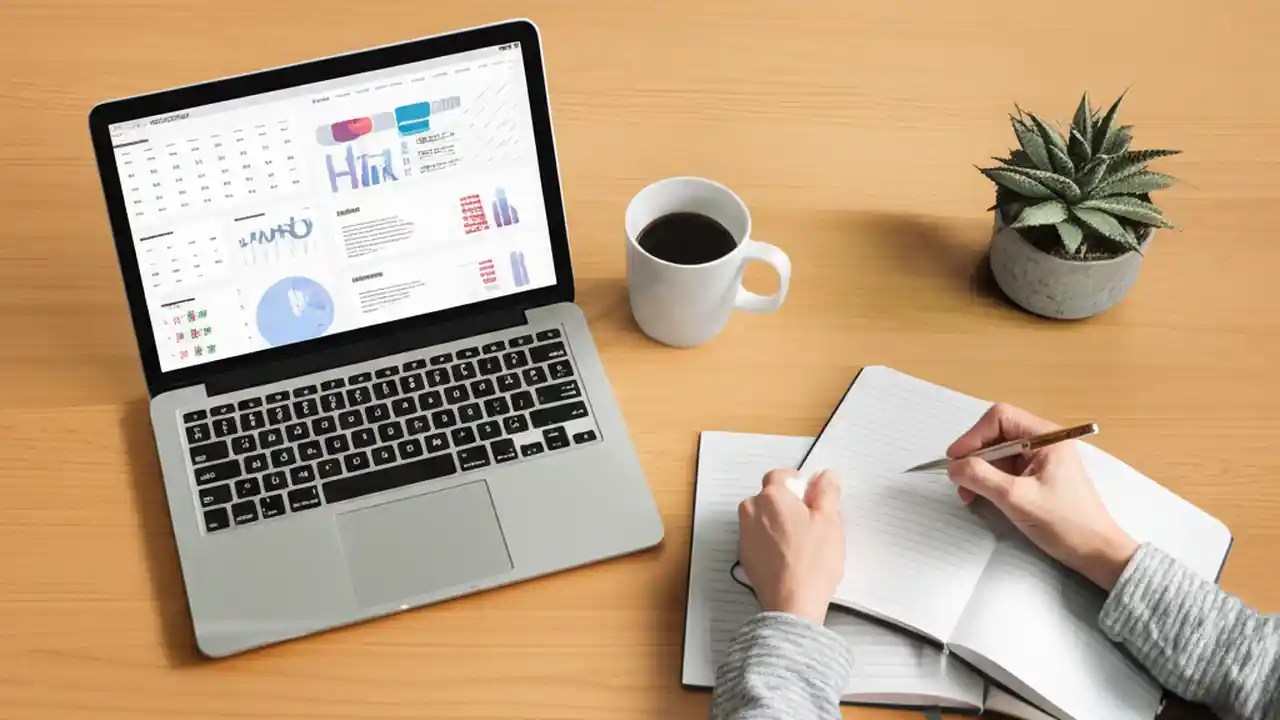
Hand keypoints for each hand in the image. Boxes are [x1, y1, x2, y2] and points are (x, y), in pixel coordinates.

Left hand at [737, 469, 844, 623]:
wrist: (792, 604)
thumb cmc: (812, 563)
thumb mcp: (829, 520)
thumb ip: (827, 491)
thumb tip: (826, 475)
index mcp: (771, 496)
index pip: (780, 475)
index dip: (798, 483)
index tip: (812, 497)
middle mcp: (751, 511)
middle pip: (770, 497)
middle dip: (789, 504)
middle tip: (811, 523)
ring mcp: (745, 534)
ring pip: (763, 517)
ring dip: (779, 522)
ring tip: (802, 543)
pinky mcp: (745, 555)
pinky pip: (759, 538)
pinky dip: (772, 541)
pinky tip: (790, 556)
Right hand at [946, 403, 1138, 589]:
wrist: (1097, 553)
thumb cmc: (1064, 523)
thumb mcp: (1016, 498)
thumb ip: (981, 477)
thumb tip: (952, 466)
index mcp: (1047, 438)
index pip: (1000, 418)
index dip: (974, 436)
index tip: (956, 460)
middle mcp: (1044, 442)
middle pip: (997, 435)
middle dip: (975, 456)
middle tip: (959, 481)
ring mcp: (1041, 460)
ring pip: (998, 454)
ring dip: (979, 471)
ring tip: (968, 495)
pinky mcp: (1038, 477)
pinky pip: (1005, 470)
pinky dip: (989, 481)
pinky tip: (981, 497)